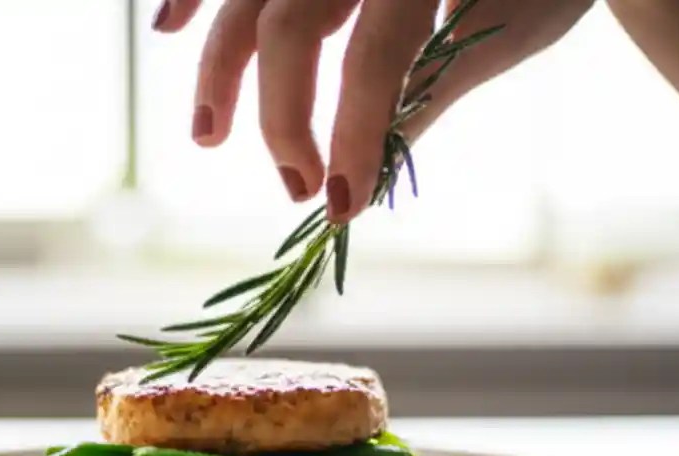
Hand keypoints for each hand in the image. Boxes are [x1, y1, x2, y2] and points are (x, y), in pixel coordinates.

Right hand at [153, 0, 594, 222]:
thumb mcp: (512, 28)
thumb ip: (435, 86)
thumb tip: (371, 167)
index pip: (373, 59)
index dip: (351, 136)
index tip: (340, 205)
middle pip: (291, 27)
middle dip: (284, 117)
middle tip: (297, 187)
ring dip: (220, 66)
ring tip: (207, 135)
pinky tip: (166, 27)